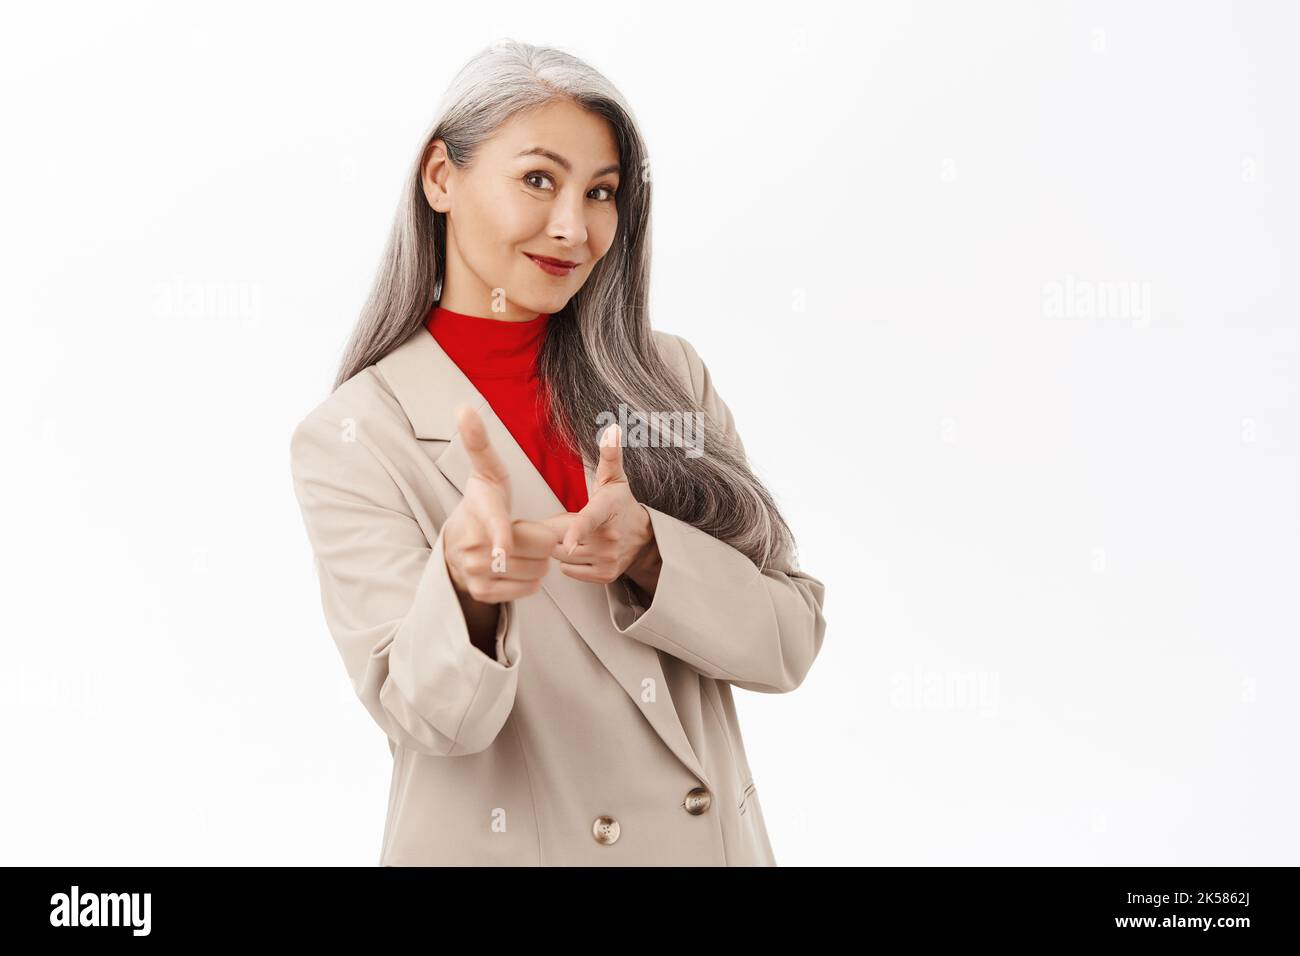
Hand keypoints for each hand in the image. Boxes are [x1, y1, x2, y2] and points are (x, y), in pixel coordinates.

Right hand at [443, 405, 559, 603]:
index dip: (500, 535)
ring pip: (537, 571)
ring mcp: (476, 574)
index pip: (494, 524)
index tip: (502, 545)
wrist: (456, 546)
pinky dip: (530, 580)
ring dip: (537, 561)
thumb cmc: (481, 505)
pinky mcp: (483, 594)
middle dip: (542, 539)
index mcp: (478, 514)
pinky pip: (529, 590)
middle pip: (538, 547)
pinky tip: (516, 567)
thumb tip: (463, 408)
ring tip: (520, 549)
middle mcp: (473, 548)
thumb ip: (478, 443)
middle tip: (527, 531)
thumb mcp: (485, 473)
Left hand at [541, 424, 657, 586]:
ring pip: (563, 556)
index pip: (590, 519)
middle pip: (561, 538)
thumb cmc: (621, 506)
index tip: (570, 539)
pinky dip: (570, 563)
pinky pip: (569, 571)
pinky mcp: (605, 575)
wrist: (644, 538)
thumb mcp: (614, 478)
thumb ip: (609, 455)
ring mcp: (608, 558)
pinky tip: (583, 550)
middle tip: (571, 522)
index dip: (577, 529)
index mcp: (607, 509)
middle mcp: (609, 537)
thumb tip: (612, 429)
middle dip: (558, 531)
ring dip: (564, 547)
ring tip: (580, 536)